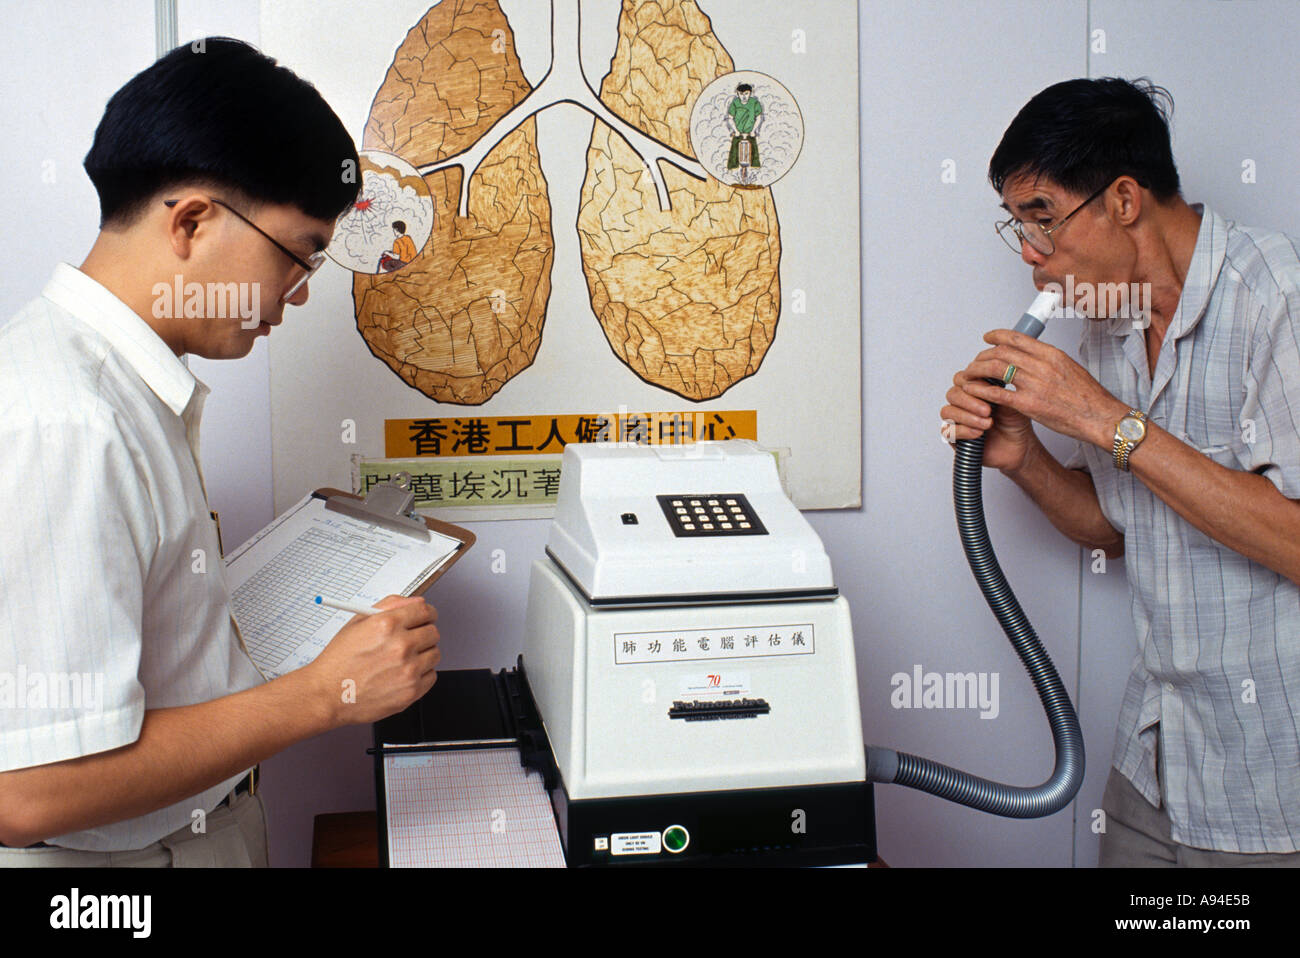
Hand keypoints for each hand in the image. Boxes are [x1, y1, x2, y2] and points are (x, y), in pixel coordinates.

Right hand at [308, 595, 439, 726]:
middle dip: (423, 634)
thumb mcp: (358, 622)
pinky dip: (421, 675)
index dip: (426, 614)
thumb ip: (390, 605)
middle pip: (433, 632)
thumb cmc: (339, 661)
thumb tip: (416, 601)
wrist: (327, 695)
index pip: (425, 611)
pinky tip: (402, 675)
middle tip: (410, 640)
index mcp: (387, 625)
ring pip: (435, 654)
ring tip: (402, 660)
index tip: (425, 618)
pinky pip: (431, 676)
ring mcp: (408, 670)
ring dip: (423, 654)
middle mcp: (400, 646)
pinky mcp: (411, 691)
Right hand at [942, 363, 1038, 472]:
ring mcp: (957, 419)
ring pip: (947, 411)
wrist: (1019, 446)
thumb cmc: (1014, 422)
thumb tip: (985, 378)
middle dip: (969, 401)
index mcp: (974, 389)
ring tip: (987, 423)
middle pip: (952, 394)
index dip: (971, 382)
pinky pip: (948, 431)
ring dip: (967, 416)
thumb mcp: (1011, 401)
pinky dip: (964, 430)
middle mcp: (963, 403)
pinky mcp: (955, 437)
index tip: (988, 388)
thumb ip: (996, 389)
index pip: (961, 378)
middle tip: (988, 410)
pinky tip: (979, 433)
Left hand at [945, 330, 1128, 458]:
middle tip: (975, 362)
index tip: (987, 338)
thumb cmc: (1088, 397)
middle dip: (983, 356)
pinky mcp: (1029, 405)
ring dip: (977, 371)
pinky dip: (981, 390)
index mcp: (1052, 354)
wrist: (1100, 417)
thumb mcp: (1070, 368)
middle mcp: (1042, 365)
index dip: (997, 336)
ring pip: (995, 369)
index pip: (1017, 338)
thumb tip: (1032, 355)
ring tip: (970, 375)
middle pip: (1001, 352)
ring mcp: (1034, 384)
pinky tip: (973, 391)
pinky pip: (997, 394)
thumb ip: (1049, 361)